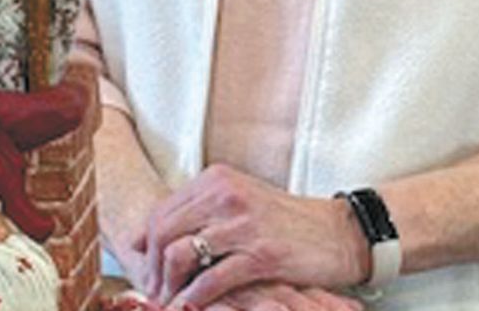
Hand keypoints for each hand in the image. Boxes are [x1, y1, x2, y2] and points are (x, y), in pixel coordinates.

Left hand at [139, 165, 363, 307]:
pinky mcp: (261, 254)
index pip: (163, 209)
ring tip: (167, 302)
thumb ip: (203, 213)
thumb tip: (155, 236)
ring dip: (168, 285)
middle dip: (152, 266)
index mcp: (216, 180)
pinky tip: (189, 308)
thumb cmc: (286, 222)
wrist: (339, 232)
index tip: (140, 263)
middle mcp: (225, 195)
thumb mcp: (241, 203)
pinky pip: (212, 280)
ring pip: (181, 254)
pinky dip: (194, 298)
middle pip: (164, 231)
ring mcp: (242, 224)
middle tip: (151, 290)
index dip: (145, 240)